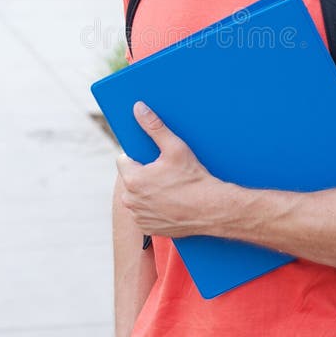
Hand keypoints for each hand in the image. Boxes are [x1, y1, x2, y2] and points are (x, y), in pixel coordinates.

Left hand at [116, 101, 224, 237]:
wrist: (211, 210)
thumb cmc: (193, 178)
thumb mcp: (175, 147)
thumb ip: (154, 126)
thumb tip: (138, 108)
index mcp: (132, 179)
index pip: (123, 160)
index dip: (139, 157)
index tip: (153, 159)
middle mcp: (130, 200)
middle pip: (130, 179)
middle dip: (143, 175)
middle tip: (165, 174)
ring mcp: (139, 216)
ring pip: (136, 197)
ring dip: (147, 193)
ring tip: (169, 189)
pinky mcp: (148, 228)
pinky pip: (144, 214)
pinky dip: (153, 209)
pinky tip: (170, 203)